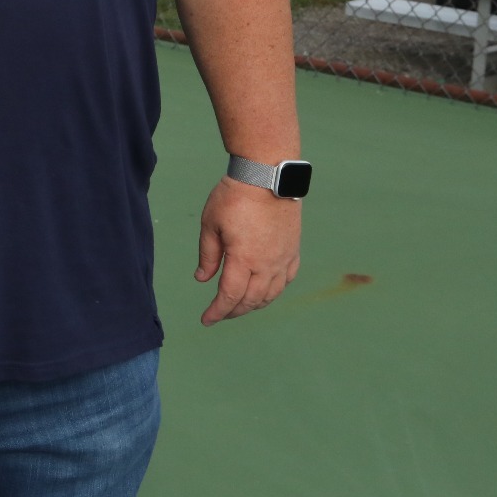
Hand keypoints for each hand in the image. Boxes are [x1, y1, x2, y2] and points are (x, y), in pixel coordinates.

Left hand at [194, 177, 301, 325]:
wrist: (267, 176)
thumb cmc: (234, 197)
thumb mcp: (210, 225)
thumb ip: (208, 255)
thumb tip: (202, 279)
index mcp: (244, 260)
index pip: (230, 296)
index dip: (218, 311)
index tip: (206, 320)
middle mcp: (268, 264)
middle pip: (252, 300)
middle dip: (234, 311)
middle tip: (219, 314)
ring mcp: (284, 258)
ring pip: (271, 293)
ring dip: (255, 304)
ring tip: (239, 306)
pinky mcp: (293, 249)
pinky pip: (286, 279)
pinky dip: (274, 291)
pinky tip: (265, 290)